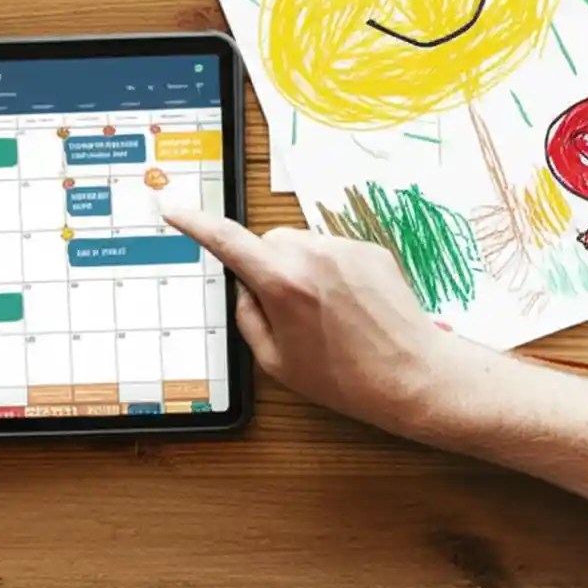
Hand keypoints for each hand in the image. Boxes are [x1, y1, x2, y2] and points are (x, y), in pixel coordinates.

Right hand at [164, 209, 454, 433]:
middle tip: (281, 309)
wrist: (413, 374)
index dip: (195, 223)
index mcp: (282, 283)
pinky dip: (327, 270)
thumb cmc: (344, 378)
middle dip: (263, 265)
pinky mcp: (369, 248)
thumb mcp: (275, 361)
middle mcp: (311, 255)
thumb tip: (242, 288)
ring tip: (322, 312)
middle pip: (266, 241)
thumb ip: (247, 317)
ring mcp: (343, 248)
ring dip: (297, 268)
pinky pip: (330, 249)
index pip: (227, 241)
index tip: (174, 208)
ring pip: (299, 244)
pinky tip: (346, 306)